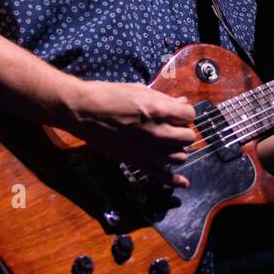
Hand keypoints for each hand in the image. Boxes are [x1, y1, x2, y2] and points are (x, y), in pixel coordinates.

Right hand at [63, 80, 196, 187]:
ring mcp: (148, 150)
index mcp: (160, 110)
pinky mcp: (137, 161)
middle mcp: (158, 133)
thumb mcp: (140, 90)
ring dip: (178, 149)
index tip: (177, 111)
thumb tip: (180, 103)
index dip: (184, 113)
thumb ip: (164, 99)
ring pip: (180, 156)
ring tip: (170, 143)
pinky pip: (161, 175)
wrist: (84, 111)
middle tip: (173, 126)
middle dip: (183, 130)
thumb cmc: (109, 95)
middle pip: (188, 137)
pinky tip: (183, 183)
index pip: (190, 115)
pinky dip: (174, 180)